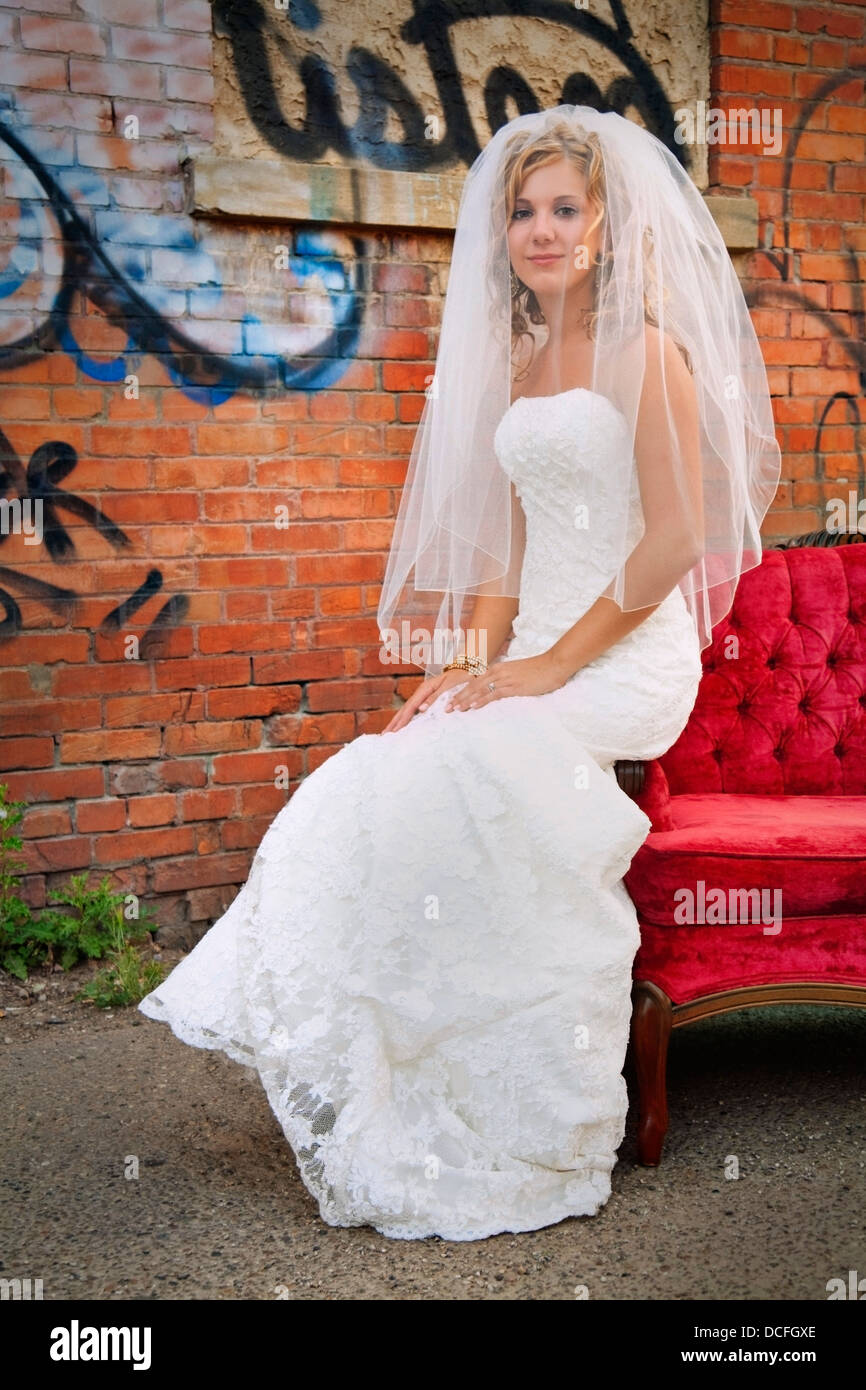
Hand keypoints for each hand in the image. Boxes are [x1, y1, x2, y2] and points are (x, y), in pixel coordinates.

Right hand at [382, 668, 471, 733]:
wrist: (467, 669)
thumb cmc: (459, 678)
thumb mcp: (448, 686)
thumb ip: (435, 697)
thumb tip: (421, 709)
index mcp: (425, 688)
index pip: (410, 707)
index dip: (402, 719)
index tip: (394, 730)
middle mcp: (421, 692)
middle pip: (405, 708)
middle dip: (395, 722)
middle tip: (385, 734)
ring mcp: (423, 695)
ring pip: (407, 709)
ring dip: (397, 721)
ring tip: (389, 732)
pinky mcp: (426, 698)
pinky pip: (413, 710)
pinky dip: (405, 718)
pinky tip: (402, 724)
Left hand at [443, 652, 571, 711]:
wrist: (553, 664)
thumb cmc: (538, 670)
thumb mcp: (517, 672)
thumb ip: (506, 678)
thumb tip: (498, 688)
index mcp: (498, 668)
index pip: (475, 680)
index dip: (461, 690)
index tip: (451, 699)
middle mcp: (498, 672)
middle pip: (473, 685)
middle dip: (458, 696)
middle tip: (446, 708)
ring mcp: (505, 679)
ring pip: (480, 690)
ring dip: (465, 700)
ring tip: (454, 709)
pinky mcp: (513, 687)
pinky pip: (494, 694)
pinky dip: (482, 700)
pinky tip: (473, 707)